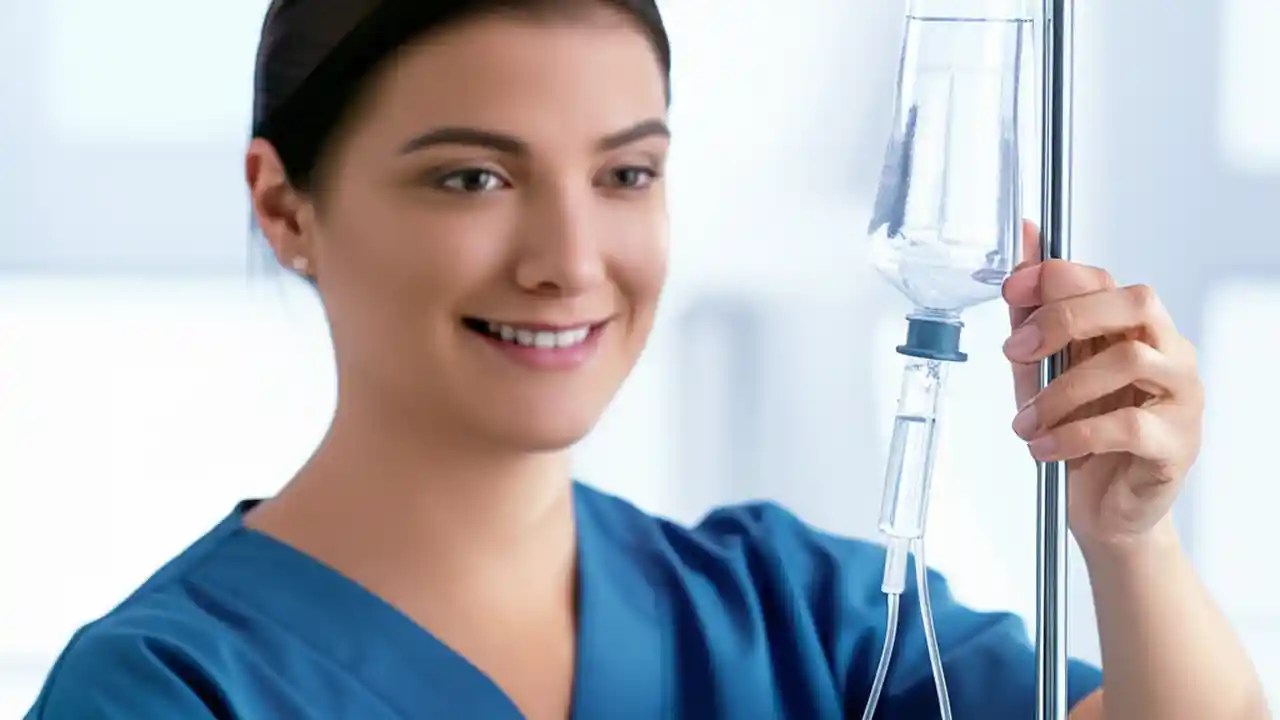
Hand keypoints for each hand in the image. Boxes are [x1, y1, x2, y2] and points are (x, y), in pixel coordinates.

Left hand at [1001, 222, 1203, 545]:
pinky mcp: (1179, 442)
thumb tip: (1023, 240)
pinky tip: (1045, 447)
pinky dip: (1074, 434)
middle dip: (1063, 318)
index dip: (1055, 277)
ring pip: (1128, 361)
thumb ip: (1031, 315)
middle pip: (1132, 303)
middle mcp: (1168, 351)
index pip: (1104, 279)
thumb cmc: (1079, 434)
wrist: (1104, 509)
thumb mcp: (1041, 371)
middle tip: (1016, 351)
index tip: (1011, 289)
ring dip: (1059, 391)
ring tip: (1025, 423)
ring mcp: (1181, 395)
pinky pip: (1128, 426)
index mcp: (1135, 328)